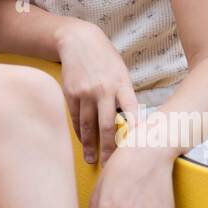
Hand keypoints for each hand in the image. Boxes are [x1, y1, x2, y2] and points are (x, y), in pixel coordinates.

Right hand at [56, 19, 139, 164]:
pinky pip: (76, 118)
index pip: (132, 114)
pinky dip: (79, 131)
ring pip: (88, 126)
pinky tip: (82, 141)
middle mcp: (104, 90)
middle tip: (111, 166)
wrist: (78, 41)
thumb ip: (125, 96)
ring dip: (90, 145)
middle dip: (110, 149)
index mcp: (122, 85)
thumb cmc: (105, 59)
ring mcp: (85, 92)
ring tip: (92, 160)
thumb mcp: (121, 74)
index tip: (136, 152)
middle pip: (108, 126)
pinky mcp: (70, 93)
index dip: (135, 134)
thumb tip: (130, 123)